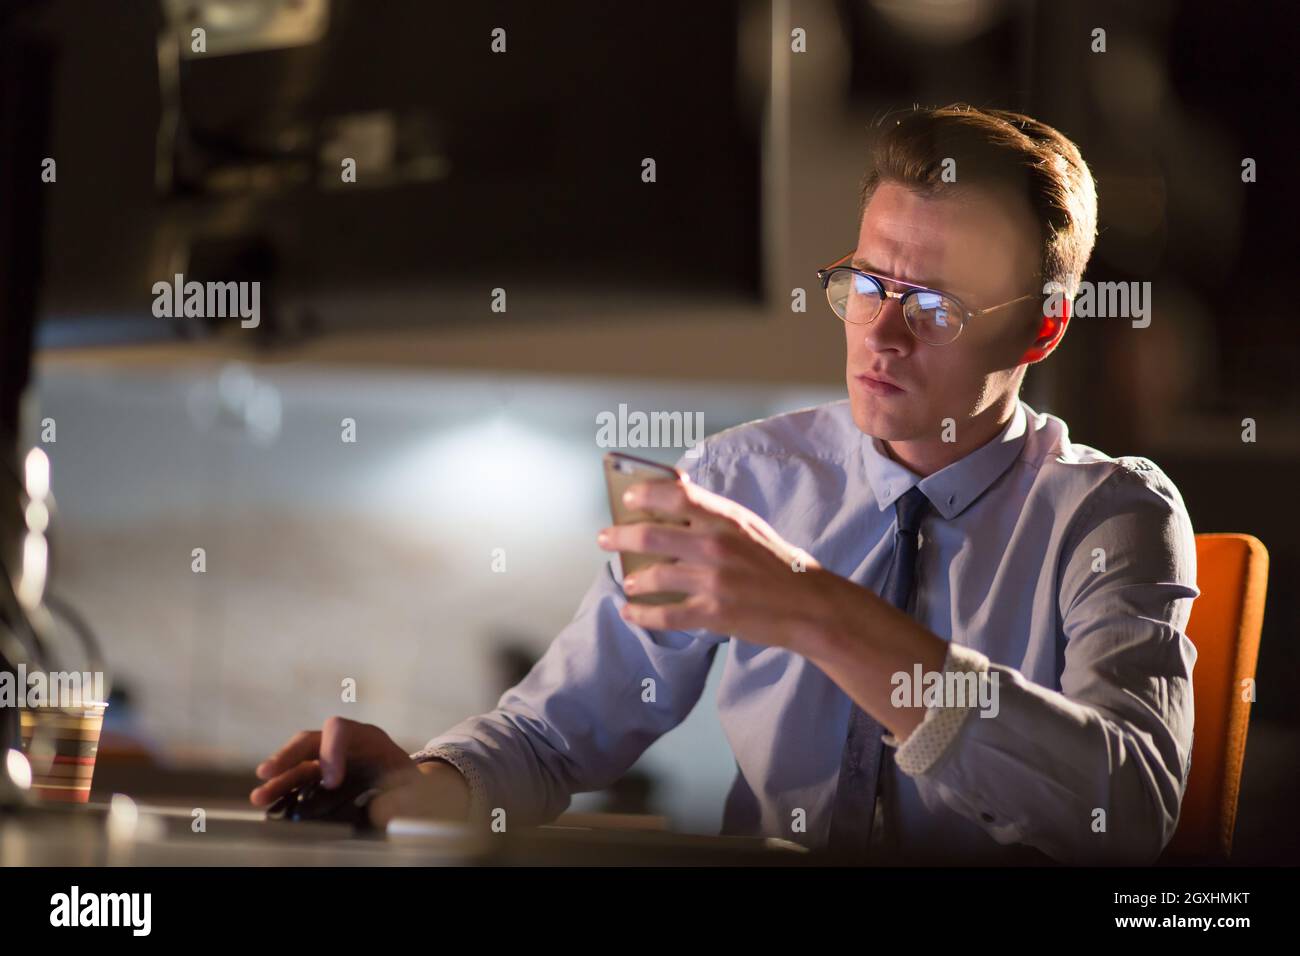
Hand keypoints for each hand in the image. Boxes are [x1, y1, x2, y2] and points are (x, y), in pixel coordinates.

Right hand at [249, 717, 468, 824]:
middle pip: (310, 740)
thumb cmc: (416, 789)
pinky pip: (297, 782)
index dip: (331, 751)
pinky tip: (270, 805)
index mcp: (369, 738)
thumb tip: (381, 809)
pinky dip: (283, 792)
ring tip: (259, 797)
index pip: (340, 730)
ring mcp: (329, 761)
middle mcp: (344, 745)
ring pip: (297, 764)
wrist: (414, 796)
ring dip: (278, 779)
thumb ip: (403, 797)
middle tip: (267, 773)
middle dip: (288, 756)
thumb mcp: (417, 790)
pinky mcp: (320, 780)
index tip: (331, 782)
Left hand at [596, 473, 831, 650]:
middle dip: (620, 537)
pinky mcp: (714, 613)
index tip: (627, 498)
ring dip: (633, 579)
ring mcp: (713, 582)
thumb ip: (711, 513)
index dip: (645, 494)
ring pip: (654, 577)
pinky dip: (642, 615)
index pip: (675, 496)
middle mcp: (716, 546)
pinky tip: (631, 613)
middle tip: (605, 538)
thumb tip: (671, 493)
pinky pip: (665, 615)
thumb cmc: (775, 563)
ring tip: (628, 581)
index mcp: (725, 520)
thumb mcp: (747, 526)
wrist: (809, 605)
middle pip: (651, 536)